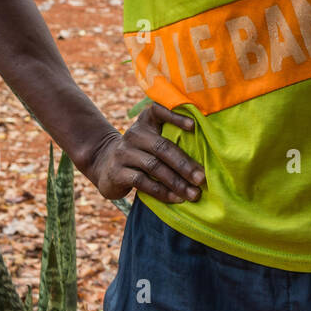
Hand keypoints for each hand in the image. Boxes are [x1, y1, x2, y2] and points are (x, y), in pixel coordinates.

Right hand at [83, 103, 205, 203]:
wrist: (105, 165)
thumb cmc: (140, 153)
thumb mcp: (150, 139)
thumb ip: (170, 138)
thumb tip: (205, 154)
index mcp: (145, 122)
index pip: (158, 111)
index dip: (175, 116)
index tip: (194, 126)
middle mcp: (134, 134)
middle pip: (162, 147)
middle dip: (185, 164)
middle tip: (202, 178)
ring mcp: (124, 153)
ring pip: (154, 166)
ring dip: (177, 182)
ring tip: (193, 193)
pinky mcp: (117, 172)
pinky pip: (143, 182)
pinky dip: (162, 192)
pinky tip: (177, 199)